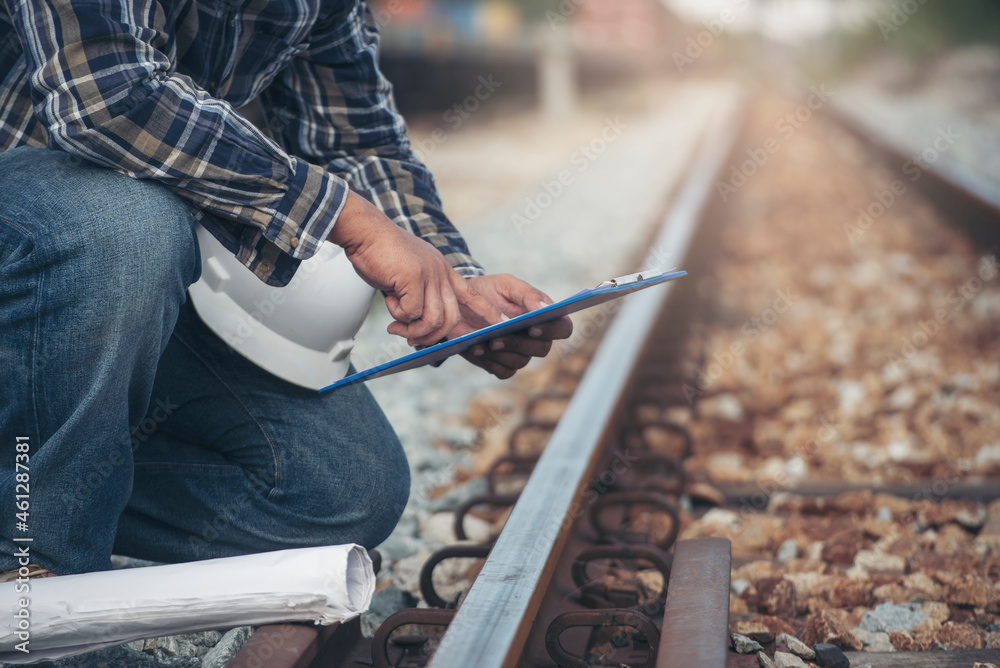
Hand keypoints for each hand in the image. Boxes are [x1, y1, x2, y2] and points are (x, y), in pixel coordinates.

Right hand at [329, 192, 502, 345]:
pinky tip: (388, 300)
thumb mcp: (406, 276)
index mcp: (442, 269)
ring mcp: (429, 274)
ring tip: (396, 326)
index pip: (471, 292)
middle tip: (412, 338)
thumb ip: (417, 296)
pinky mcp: (414, 277)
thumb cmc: (380, 253)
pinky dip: (398, 314)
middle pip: (452, 317)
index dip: (486, 310)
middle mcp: (440, 271)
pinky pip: (412, 312)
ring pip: (433, 319)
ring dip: (413, 329)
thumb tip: (415, 323)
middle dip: (433, 335)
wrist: (364, 231)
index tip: (501, 322)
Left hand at [453, 274, 573, 378]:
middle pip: (542, 349)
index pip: (563, 328)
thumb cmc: (488, 291)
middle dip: (519, 343)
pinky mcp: (501, 363)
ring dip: (502, 353)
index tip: (533, 327)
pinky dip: (491, 362)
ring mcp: (519, 352)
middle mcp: (535, 337)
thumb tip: (546, 309)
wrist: (460, 304)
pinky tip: (477, 349)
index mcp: (543, 315)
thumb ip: (528, 294)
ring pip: (521, 361)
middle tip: (497, 337)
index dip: (552, 331)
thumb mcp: (506, 284)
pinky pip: (504, 371)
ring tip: (483, 342)